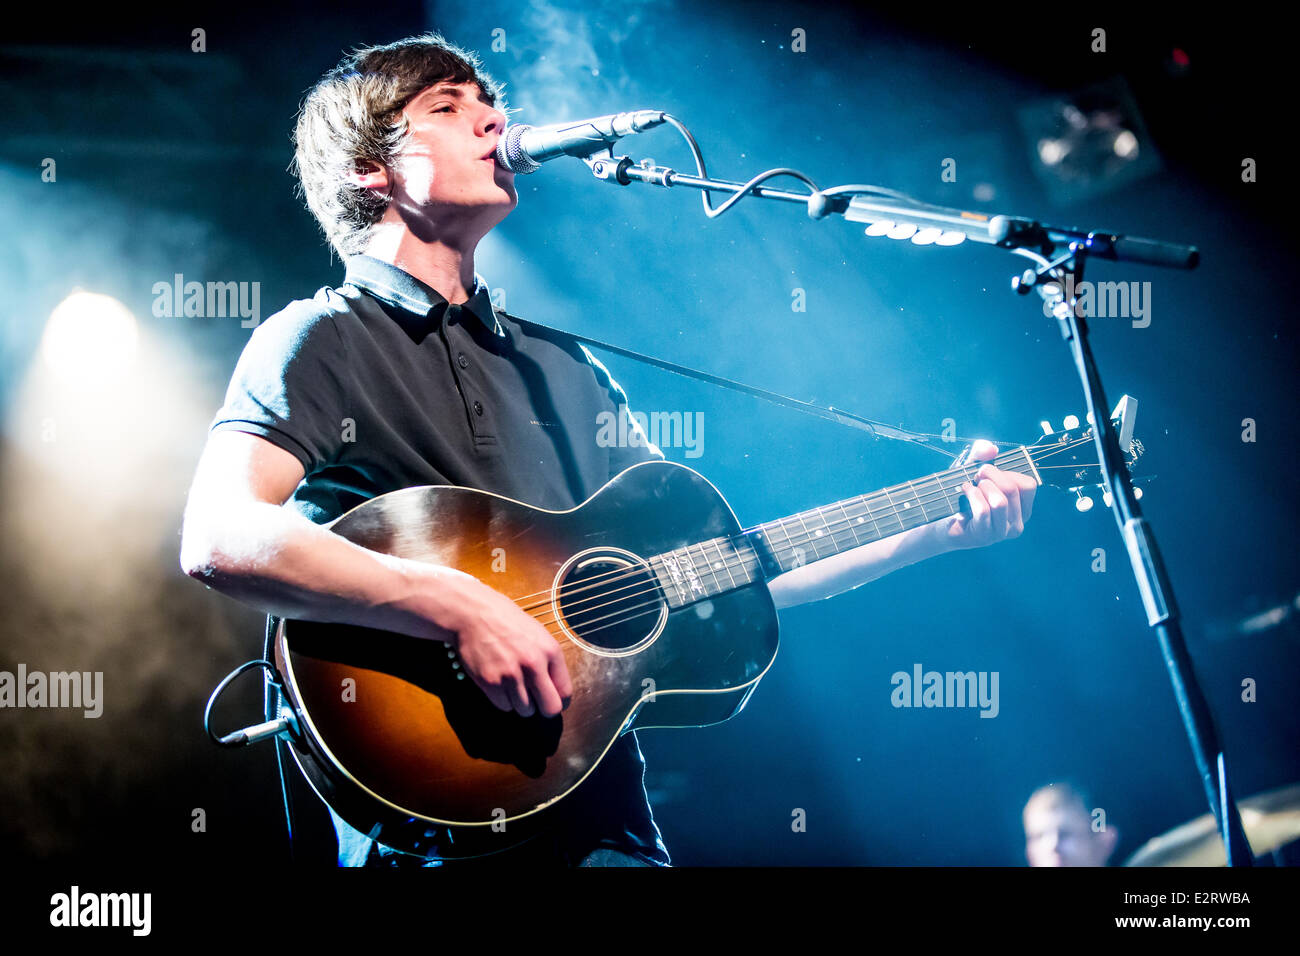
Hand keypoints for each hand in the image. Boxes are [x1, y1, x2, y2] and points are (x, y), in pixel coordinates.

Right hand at [432, 569, 572, 718]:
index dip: (560, 700)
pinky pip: (504, 706)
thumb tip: (557, 691)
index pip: (565, 692)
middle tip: (536, 702)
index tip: (553, 699)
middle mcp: (533, 664)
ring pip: (525, 710)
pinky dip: (503, 700)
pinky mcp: (490, 682)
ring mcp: (511, 675)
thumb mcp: (538, 634)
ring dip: (521, 704)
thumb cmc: (506, 622)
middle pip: (549, 708)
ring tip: (513, 686)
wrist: (474, 614)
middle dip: (543, 709)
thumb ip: (549, 661)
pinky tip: (499, 683)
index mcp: (550, 651)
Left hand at [943, 439, 1037, 549]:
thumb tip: (991, 449)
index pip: (1028, 485)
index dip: (1007, 472)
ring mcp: (1001, 533)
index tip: (989, 472)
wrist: (943, 523)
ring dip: (981, 487)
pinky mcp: (984, 537)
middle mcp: (1016, 524)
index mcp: (1022, 509)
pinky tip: (964, 492)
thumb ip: (982, 454)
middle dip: (990, 474)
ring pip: (999, 501)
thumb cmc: (964, 497)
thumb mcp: (973, 471)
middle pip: (1011, 489)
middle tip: (976, 475)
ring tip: (971, 486)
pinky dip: (972, 495)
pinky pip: (983, 510)